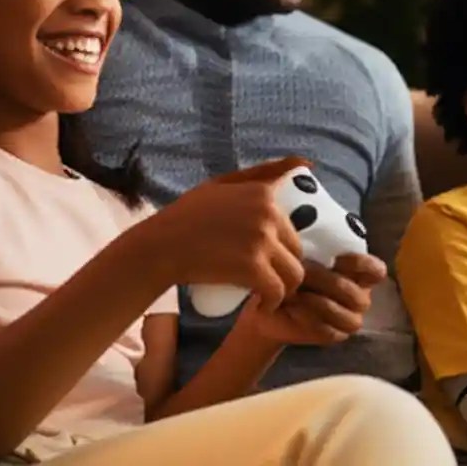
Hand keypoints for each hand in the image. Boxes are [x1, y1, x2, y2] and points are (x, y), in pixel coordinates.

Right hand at [140, 157, 309, 309]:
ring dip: (284, 288)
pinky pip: (278, 291)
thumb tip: (304, 161)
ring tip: (266, 293)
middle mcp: (268, 215)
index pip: (293, 226)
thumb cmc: (187, 215)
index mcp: (264, 194)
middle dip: (284, 267)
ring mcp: (262, 241)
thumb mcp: (223, 184)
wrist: (161, 246)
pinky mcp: (253, 269)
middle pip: (296, 251)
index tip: (269, 257)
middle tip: (265, 277)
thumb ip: (261, 174)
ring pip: (294, 273)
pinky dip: (272, 302)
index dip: (283, 246)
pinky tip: (262, 304)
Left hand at [238, 253, 386, 345]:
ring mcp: (349, 320)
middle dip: (329, 283)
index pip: (376, 271)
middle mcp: (360, 298)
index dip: (362, 265)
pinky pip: (328, 331)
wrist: (271, 303)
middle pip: (357, 296)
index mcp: (360, 274)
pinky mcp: (334, 335)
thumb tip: (313, 228)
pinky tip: (293, 307)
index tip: (338, 258)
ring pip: (347, 317)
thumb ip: (316, 246)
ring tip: (296, 293)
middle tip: (304, 273)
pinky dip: (309, 318)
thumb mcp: (304, 255)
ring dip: (320, 303)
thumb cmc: (292, 273)